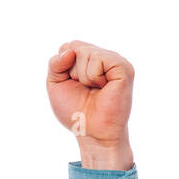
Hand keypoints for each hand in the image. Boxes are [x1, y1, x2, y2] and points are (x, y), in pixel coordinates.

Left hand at [47, 39, 133, 169]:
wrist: (91, 131)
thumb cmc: (75, 112)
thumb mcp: (56, 85)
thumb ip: (55, 64)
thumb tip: (69, 50)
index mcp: (89, 59)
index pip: (67, 47)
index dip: (63, 68)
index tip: (72, 85)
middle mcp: (103, 57)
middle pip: (75, 46)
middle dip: (72, 71)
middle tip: (85, 89)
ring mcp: (115, 61)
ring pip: (86, 52)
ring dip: (83, 76)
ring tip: (95, 90)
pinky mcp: (123, 67)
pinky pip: (98, 59)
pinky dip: (93, 76)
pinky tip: (103, 87)